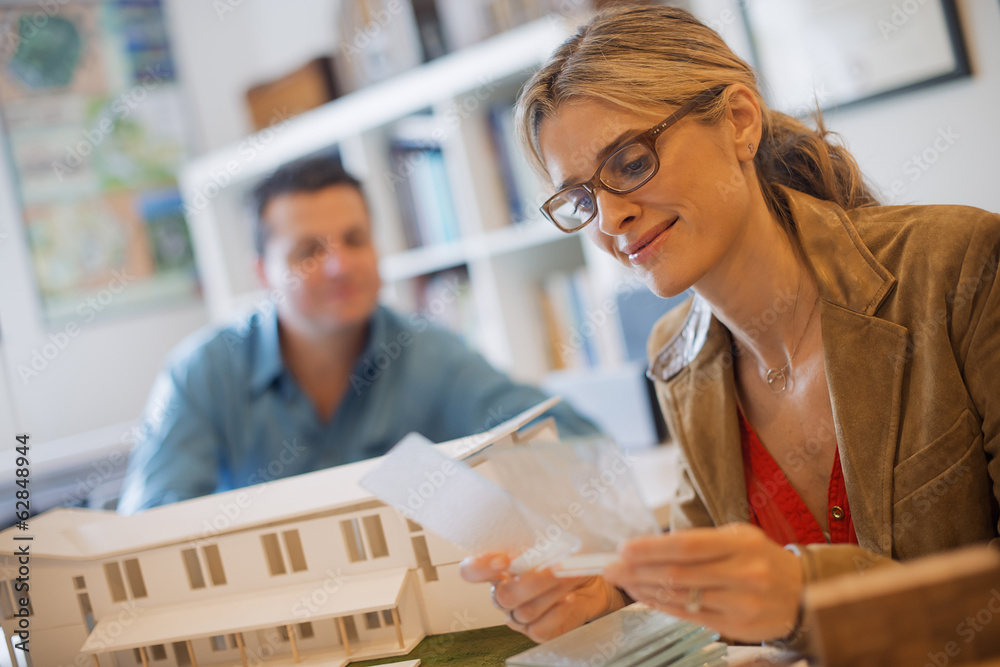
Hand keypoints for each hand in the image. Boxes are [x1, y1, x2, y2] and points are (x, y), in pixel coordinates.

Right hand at [459, 552, 627, 641]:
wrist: (593, 580)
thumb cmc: (567, 557)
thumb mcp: (552, 541)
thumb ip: (537, 540)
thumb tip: (538, 534)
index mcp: (498, 569)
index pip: (471, 571)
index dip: (481, 567)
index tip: (504, 560)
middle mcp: (504, 594)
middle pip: (504, 596)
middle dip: (534, 580)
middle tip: (557, 565)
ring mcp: (519, 616)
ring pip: (525, 611)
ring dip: (552, 592)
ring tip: (570, 577)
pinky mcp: (538, 631)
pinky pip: (539, 629)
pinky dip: (556, 613)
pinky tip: (569, 599)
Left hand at [602, 524, 802, 642]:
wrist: (804, 593)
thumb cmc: (761, 559)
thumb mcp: (739, 538)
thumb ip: (700, 543)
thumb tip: (650, 548)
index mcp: (741, 543)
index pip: (687, 546)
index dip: (652, 548)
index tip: (624, 548)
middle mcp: (743, 573)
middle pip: (679, 574)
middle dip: (638, 571)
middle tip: (611, 568)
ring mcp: (741, 603)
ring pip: (682, 597)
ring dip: (645, 590)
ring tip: (623, 582)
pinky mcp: (738, 628)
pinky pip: (691, 616)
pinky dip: (664, 606)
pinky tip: (646, 597)